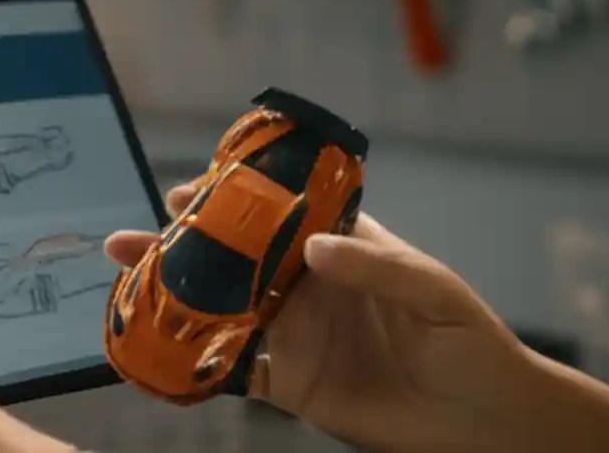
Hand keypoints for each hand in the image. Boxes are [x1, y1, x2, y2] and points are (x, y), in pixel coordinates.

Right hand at [106, 184, 608, 451]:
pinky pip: (230, 368)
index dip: (234, 197)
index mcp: (340, 247)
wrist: (482, 420)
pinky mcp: (288, 382)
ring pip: (221, 307)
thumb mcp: (433, 291)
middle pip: (234, 257)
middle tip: (133, 235)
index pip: (278, 212)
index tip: (193, 189)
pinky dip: (193, 358)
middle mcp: (305, 285)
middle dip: (184, 242)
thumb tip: (314, 250)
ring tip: (126, 280)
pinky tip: (157, 345)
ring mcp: (293, 333)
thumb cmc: (469, 340)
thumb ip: (376, 267)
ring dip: (175, 294)